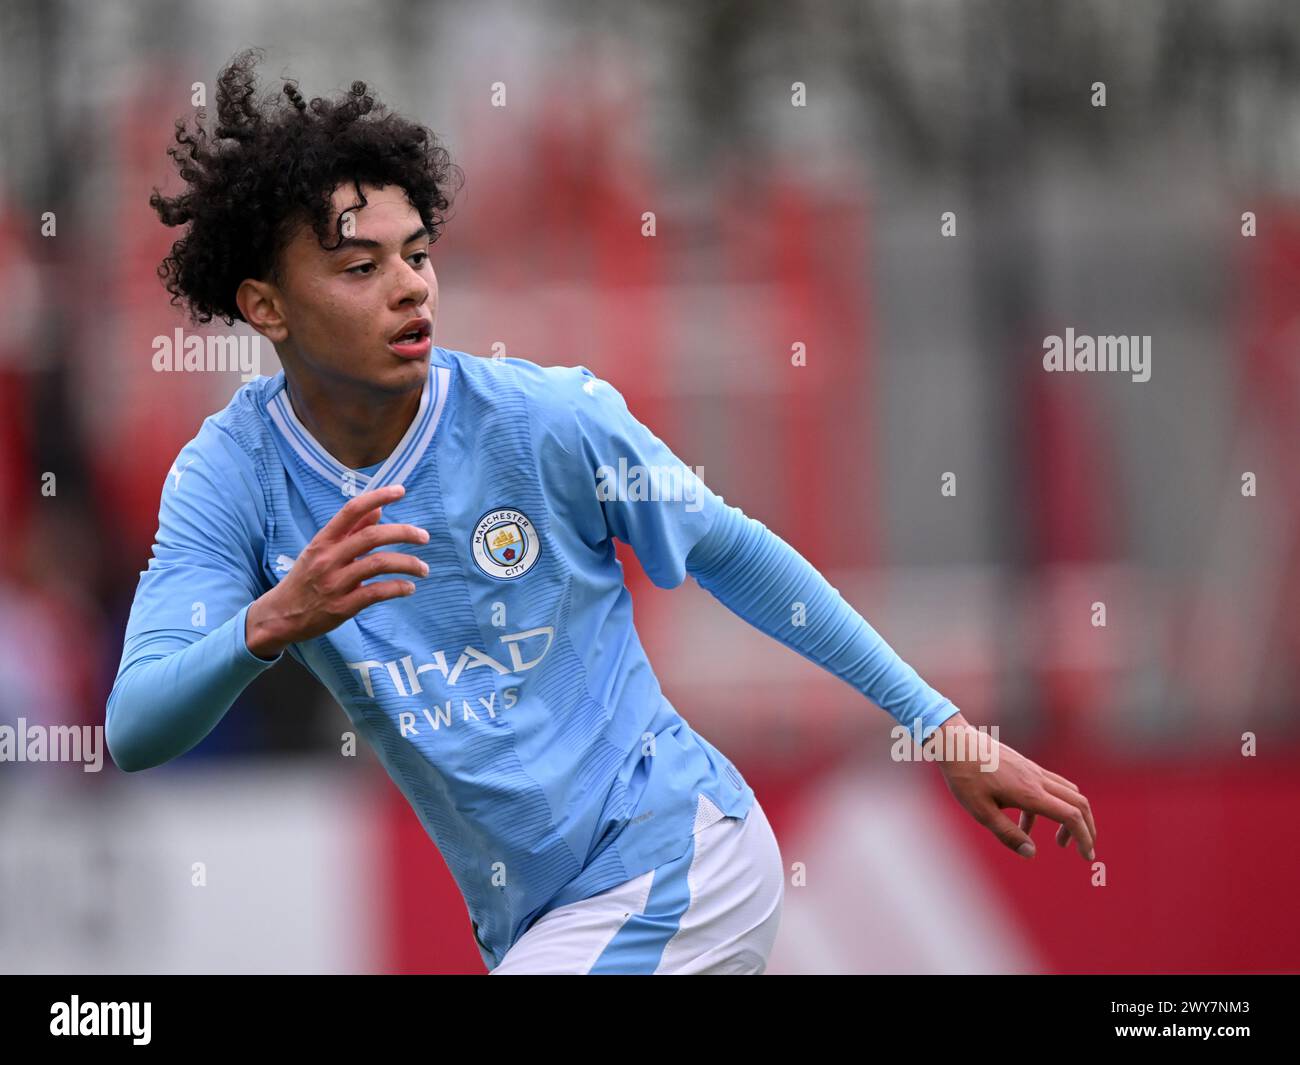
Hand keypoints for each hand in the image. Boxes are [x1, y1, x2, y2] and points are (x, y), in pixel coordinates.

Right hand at [245, 484, 429, 658]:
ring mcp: (335, 583)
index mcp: (323, 540)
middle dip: (404, 533)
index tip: (400, 490)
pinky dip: (398, 588)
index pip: (351, 510)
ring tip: (423, 569)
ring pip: (379, 564)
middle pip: (372, 536)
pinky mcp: (342, 607)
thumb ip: (350, 531)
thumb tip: (379, 509)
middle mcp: (328, 558)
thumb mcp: (321, 550)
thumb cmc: (305, 579)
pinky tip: (409, 588)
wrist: (279, 616)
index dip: (377, 496)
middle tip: (424, 537)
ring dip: (408, 564)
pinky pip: (376, 593)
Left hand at [929, 713, 1096, 860]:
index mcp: (1030, 793)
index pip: (1071, 816)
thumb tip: (1031, 853)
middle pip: (1079, 803)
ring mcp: (1033, 770)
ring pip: (1068, 793)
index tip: (1086, 856)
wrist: (955, 742)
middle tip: (1083, 850)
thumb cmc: (964, 777)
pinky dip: (1051, 807)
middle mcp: (1037, 779)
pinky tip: (1024, 823)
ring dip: (1071, 817)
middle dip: (1087, 828)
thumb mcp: (980, 811)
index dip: (1084, 837)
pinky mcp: (1025, 766)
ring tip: (1057, 841)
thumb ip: (1007, 833)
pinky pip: (1050, 787)